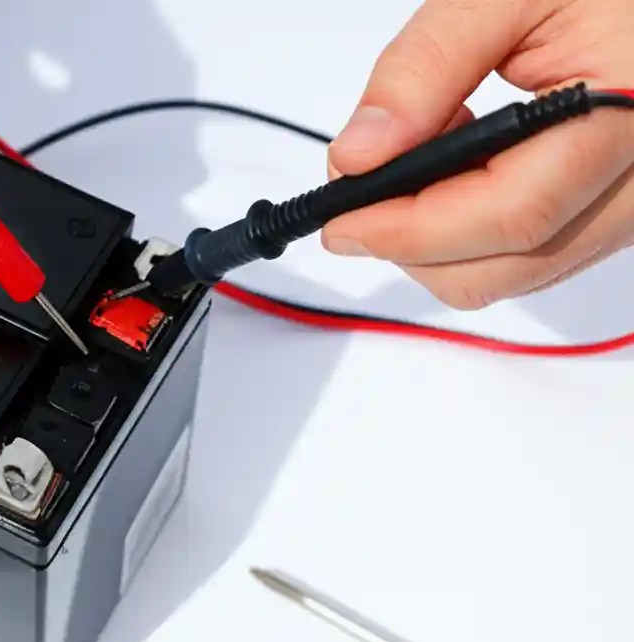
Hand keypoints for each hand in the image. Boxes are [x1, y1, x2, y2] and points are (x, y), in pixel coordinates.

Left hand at [322, 0, 633, 309]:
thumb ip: (425, 68)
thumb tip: (359, 155)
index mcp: (625, 117)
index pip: (511, 215)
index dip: (411, 233)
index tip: (340, 223)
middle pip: (507, 266)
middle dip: (413, 243)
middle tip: (358, 189)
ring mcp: (633, 206)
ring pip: (514, 272)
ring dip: (439, 237)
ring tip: (424, 151)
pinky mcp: (615, 212)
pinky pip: (533, 252)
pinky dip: (472, 229)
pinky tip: (461, 164)